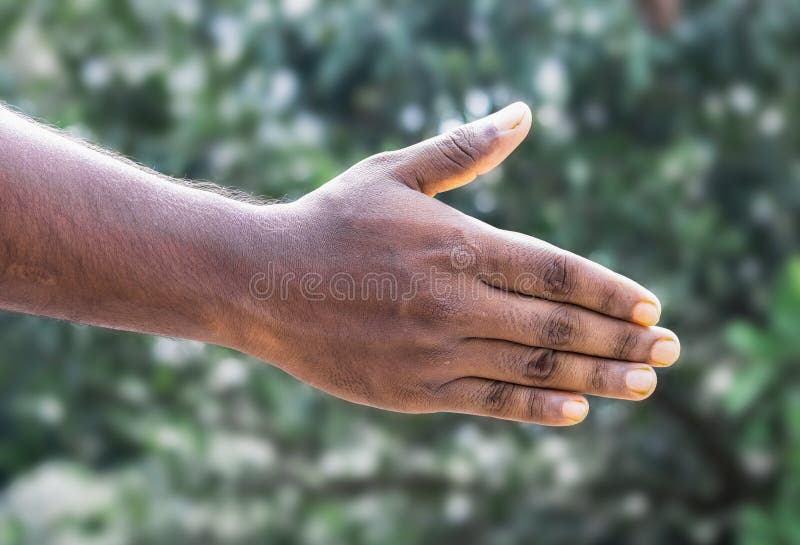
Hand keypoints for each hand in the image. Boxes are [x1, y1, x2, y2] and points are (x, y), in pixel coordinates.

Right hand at [235, 102, 679, 424]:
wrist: (260, 280)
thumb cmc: (330, 221)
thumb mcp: (392, 172)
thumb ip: (462, 148)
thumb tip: (522, 112)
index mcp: (456, 244)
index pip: (555, 271)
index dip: (609, 290)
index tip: (650, 305)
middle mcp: (453, 301)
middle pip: (557, 325)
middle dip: (621, 340)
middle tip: (670, 351)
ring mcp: (433, 351)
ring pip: (532, 368)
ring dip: (596, 378)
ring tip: (643, 385)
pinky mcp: (412, 390)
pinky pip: (488, 402)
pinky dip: (536, 407)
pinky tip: (575, 411)